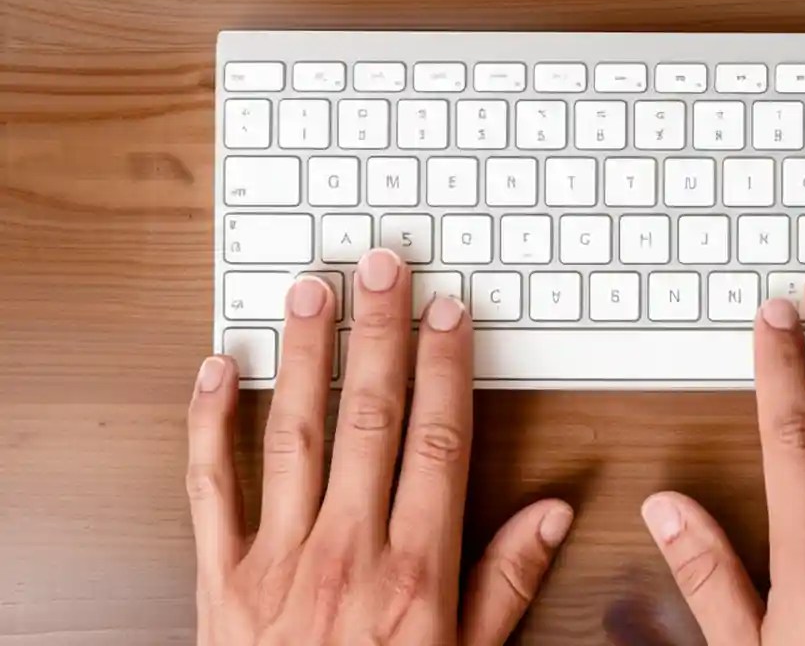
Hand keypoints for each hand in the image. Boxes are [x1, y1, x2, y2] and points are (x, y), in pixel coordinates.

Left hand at [186, 249, 572, 644]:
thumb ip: (507, 582)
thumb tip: (551, 514)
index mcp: (414, 570)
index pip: (437, 440)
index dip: (445, 366)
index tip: (447, 313)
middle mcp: (345, 551)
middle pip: (368, 417)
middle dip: (377, 333)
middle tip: (380, 267)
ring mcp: (277, 559)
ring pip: (293, 434)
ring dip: (303, 356)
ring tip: (310, 293)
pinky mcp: (221, 577)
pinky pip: (210, 488)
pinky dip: (209, 425)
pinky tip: (219, 371)